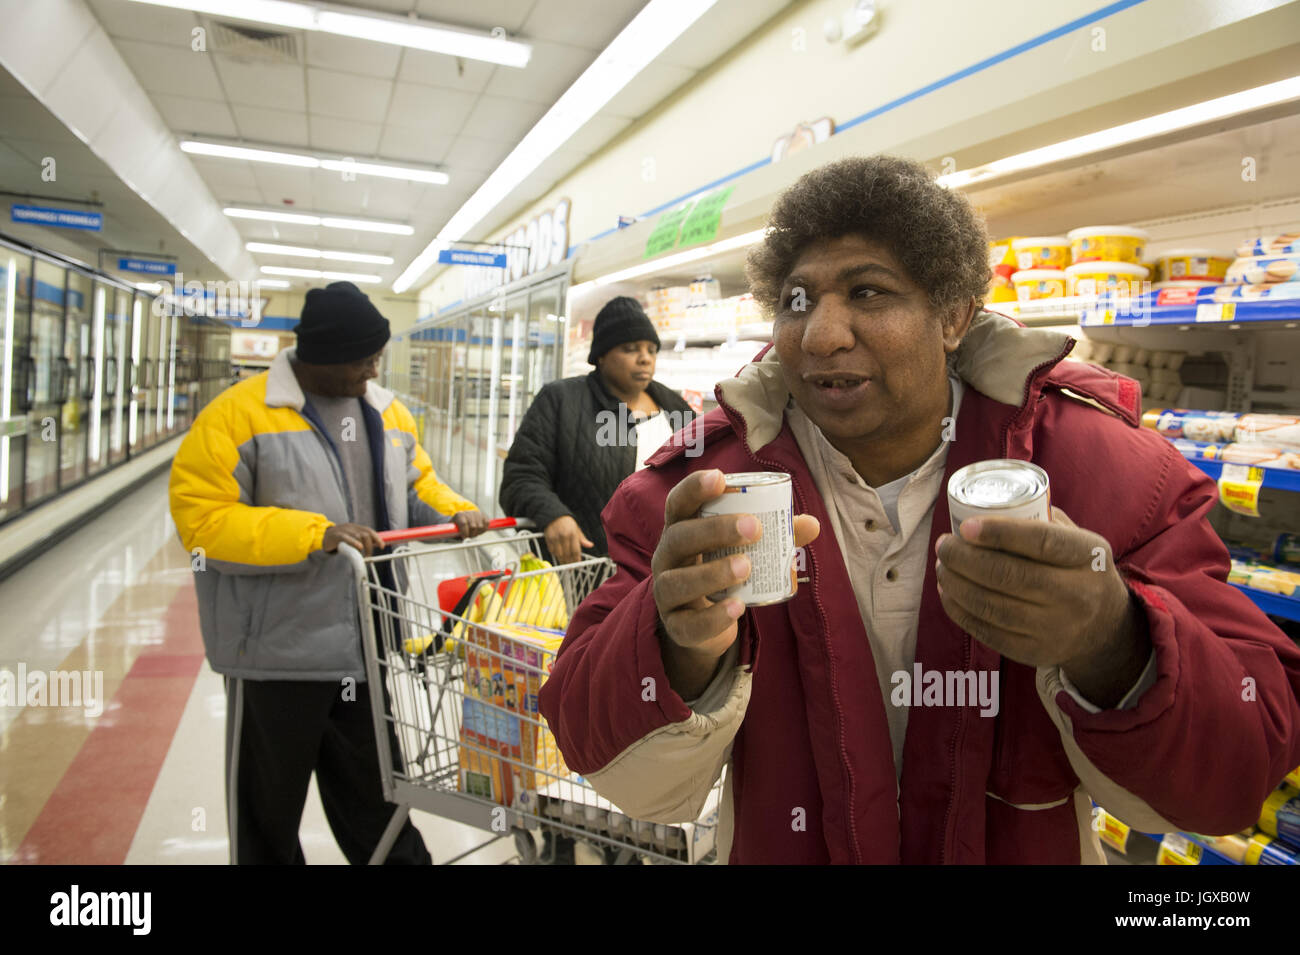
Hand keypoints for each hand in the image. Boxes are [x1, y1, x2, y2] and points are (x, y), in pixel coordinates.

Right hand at [321, 522, 383, 555]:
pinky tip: (359, 547)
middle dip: (370, 546)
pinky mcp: (336, 535)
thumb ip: (360, 541)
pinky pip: (347, 538)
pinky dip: (354, 542)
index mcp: (355, 527)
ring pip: (358, 536)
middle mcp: (351, 527)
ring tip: (362, 556)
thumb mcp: (351, 539)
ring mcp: (344, 530)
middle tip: (369, 556)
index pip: (369, 531)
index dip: (377, 538)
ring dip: (363, 547)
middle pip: (365, 534)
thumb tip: (371, 549)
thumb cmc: (338, 540)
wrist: (321, 537)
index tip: (382, 546)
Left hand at [451, 510, 489, 537]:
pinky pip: (486, 523)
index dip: (465, 532)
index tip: (464, 537)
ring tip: (473, 533)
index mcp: (460, 515)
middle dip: (471, 534)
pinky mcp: (483, 515)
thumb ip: (454, 533)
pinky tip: (479, 530)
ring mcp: (477, 513)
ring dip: (477, 532)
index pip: (463, 523)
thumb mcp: (453, 528)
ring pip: (480, 526)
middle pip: (473, 526)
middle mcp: (469, 512)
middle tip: (469, 536)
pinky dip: (483, 529)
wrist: (463, 517)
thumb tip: (456, 538)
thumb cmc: (457, 525)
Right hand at [544, 515, 593, 564]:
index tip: (577, 563)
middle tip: (571, 567)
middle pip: (567, 553)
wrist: (554, 515)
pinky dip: (555, 555)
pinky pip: (552, 550)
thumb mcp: (577, 529)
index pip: (575, 550)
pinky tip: (559, 557)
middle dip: (569, 562)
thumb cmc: (567, 522)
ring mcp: (555, 538)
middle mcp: (564, 536)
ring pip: (559, 554)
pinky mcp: (548, 539)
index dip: (576, 558)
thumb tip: (590, 545)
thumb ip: (582, 539)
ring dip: (562, 560)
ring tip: (565, 564)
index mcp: (573, 533)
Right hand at [651, 469, 819, 697]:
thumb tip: (812, 524)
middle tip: (754, 527)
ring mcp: (667, 593)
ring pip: (677, 581)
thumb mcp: (744, 550)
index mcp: (681, 530)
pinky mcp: (677, 626)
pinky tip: (737, 608)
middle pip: (679, 537)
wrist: (701, 624)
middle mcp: (667, 558)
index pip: (678, 504)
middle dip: (714, 530)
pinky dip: (713, 617)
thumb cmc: (722, 571)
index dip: (694, 489)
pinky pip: (689, 624)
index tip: (720, 478)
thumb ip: (775, 536)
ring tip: (747, 567)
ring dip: (712, 573)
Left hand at [934, 506, 1148, 707]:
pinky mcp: (1035, 652)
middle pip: (1008, 575)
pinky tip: (947, 592)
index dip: (999, 533)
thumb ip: (1042, 521)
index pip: (1041, 542)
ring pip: (991, 605)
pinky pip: (987, 631)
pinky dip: (958, 610)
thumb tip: (985, 507)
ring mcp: (1055, 628)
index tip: (965, 527)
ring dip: (955, 584)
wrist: (1104, 628)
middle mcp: (1076, 594)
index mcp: (1087, 556)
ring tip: (942, 566)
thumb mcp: (1079, 539)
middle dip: (964, 559)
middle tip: (944, 545)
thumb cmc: (1078, 570)